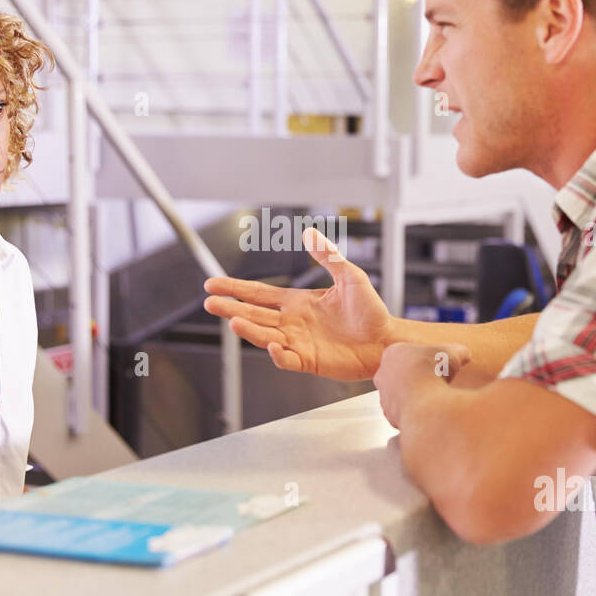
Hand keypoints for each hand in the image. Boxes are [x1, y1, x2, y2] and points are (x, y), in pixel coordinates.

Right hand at [203, 227, 395, 380]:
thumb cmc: (370, 311)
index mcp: (297, 303)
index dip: (236, 289)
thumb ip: (328, 257)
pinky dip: (278, 354)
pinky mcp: (309, 361)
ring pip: (265, 336)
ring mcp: (298, 343)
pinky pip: (287, 359)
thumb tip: (309, 233)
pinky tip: (272, 345)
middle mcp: (292, 323)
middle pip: (254, 314)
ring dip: (249, 329)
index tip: (213, 284)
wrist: (386, 340)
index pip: (259, 294)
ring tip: (234, 321)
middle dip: (231, 308)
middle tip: (210, 302)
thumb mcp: (350, 276)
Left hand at [372, 341, 471, 427]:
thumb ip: (457, 352)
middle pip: (399, 375)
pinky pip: (402, 414)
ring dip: (414, 398)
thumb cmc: (432, 372)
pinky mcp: (390, 416)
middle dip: (415, 379)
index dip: (422, 360)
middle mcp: (383, 374)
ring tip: (432, 400)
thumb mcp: (451, 354)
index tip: (434, 365)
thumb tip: (464, 354)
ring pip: (399, 396)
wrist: (425, 402)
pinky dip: (414, 414)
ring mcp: (384, 396)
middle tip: (433, 382)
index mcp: (393, 353)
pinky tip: (428, 413)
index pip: (405, 354)